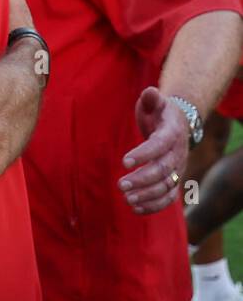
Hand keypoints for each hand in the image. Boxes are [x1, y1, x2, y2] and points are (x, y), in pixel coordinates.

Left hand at [120, 86, 189, 215]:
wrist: (179, 124)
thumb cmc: (159, 112)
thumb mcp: (155, 102)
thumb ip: (151, 98)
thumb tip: (150, 92)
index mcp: (172, 133)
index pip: (160, 145)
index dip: (144, 154)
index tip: (124, 161)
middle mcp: (178, 154)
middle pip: (164, 170)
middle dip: (142, 179)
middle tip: (120, 185)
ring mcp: (178, 169)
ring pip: (167, 187)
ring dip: (147, 195)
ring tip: (127, 199)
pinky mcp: (174, 180)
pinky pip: (168, 197)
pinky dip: (154, 205)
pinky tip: (135, 209)